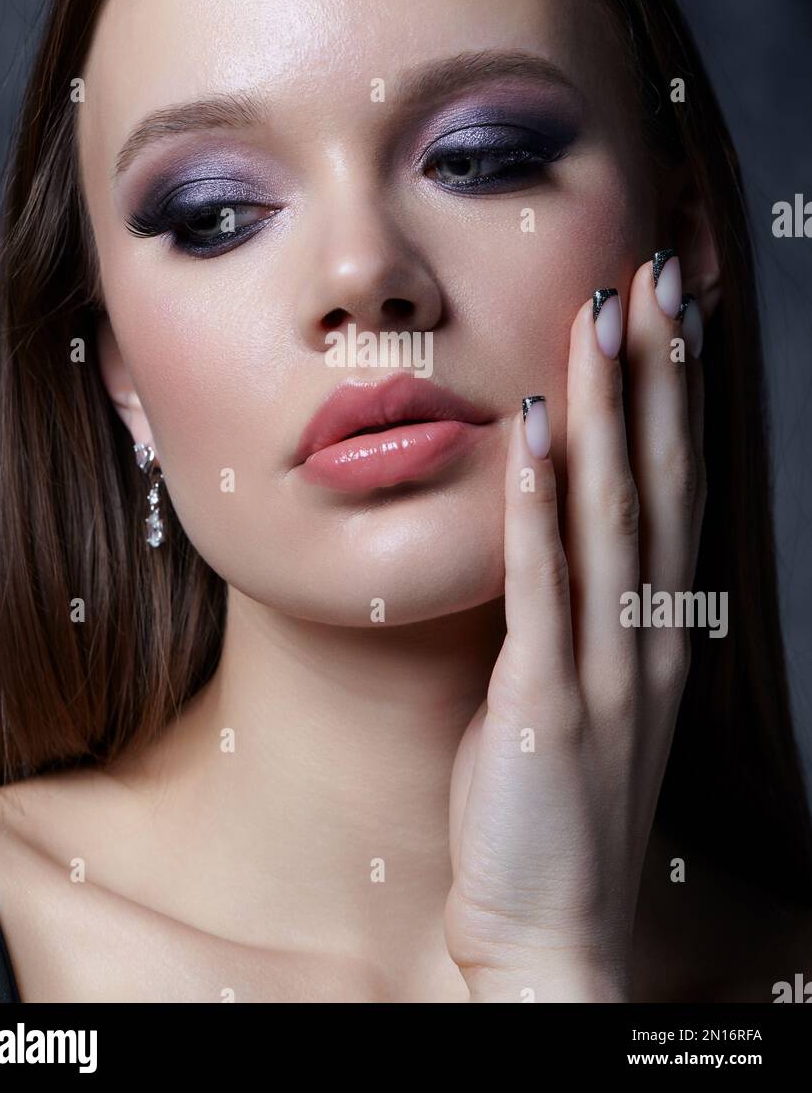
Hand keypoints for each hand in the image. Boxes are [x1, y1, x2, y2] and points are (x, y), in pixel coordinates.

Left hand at [444, 253, 705, 1001]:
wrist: (551, 931)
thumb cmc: (552, 805)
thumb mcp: (578, 688)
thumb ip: (574, 607)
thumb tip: (553, 518)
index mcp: (656, 630)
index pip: (675, 487)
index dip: (675, 395)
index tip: (666, 310)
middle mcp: (647, 637)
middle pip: (662, 480)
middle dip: (656, 374)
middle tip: (651, 277)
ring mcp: (607, 670)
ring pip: (616, 515)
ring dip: (609, 410)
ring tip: (598, 320)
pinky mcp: (548, 706)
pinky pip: (547, 588)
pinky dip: (542, 505)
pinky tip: (532, 433)